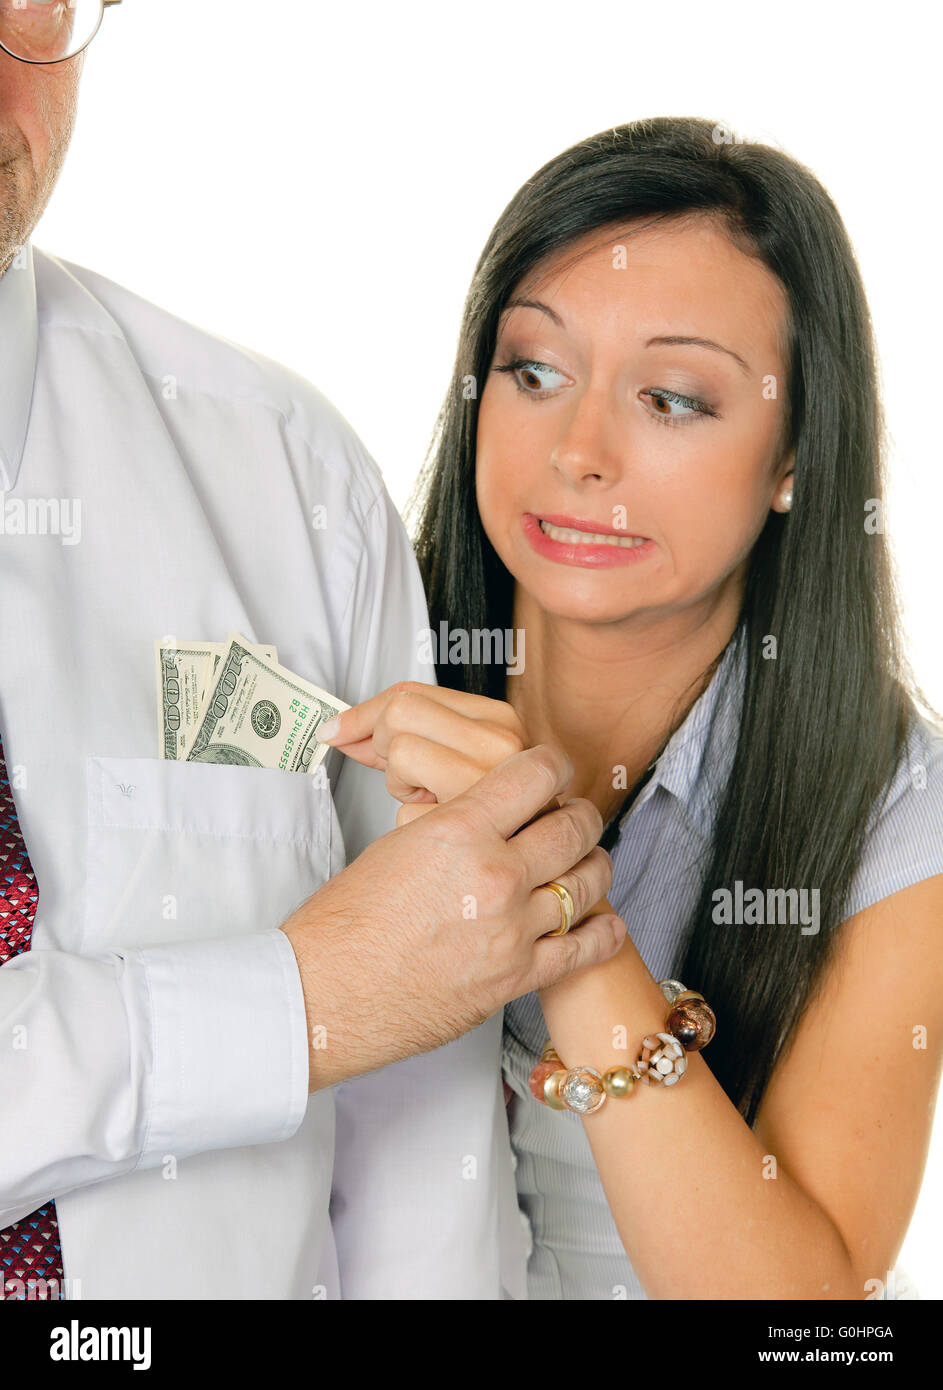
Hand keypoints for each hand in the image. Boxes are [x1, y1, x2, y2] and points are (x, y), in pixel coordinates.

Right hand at [279, 743, 623, 1090]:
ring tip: (586, 862)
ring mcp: (511, 929)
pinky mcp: (515, 978)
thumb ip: (456, 828)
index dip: (554, 766)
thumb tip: (487, 821)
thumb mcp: (397, 846)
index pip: (536, 776)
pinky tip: (604, 923)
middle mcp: (494, 875)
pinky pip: (582, 950)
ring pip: (586, 883)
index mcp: (459, 831)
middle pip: (572, 827)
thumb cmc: (344, 924)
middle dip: (579, 816)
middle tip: (576, 816)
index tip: (557, 769)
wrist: (324, 993)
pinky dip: (601, 933)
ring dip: (592, 866)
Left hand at [316, 681, 529, 824]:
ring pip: (401, 753)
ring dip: (400, 784)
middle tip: (407, 774)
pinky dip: (410, 823)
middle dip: (386, 744)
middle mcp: (502, 744)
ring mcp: (489, 783)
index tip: (336, 731)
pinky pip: (405, 812)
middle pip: (400, 713)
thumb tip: (339, 730)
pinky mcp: (473, 824)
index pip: (410, 692)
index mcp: (500, 719)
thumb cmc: (491, 808)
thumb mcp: (459, 754)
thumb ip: (406, 734)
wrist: (539, 866)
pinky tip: (435, 828)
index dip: (362, 713)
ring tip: (428, 799)